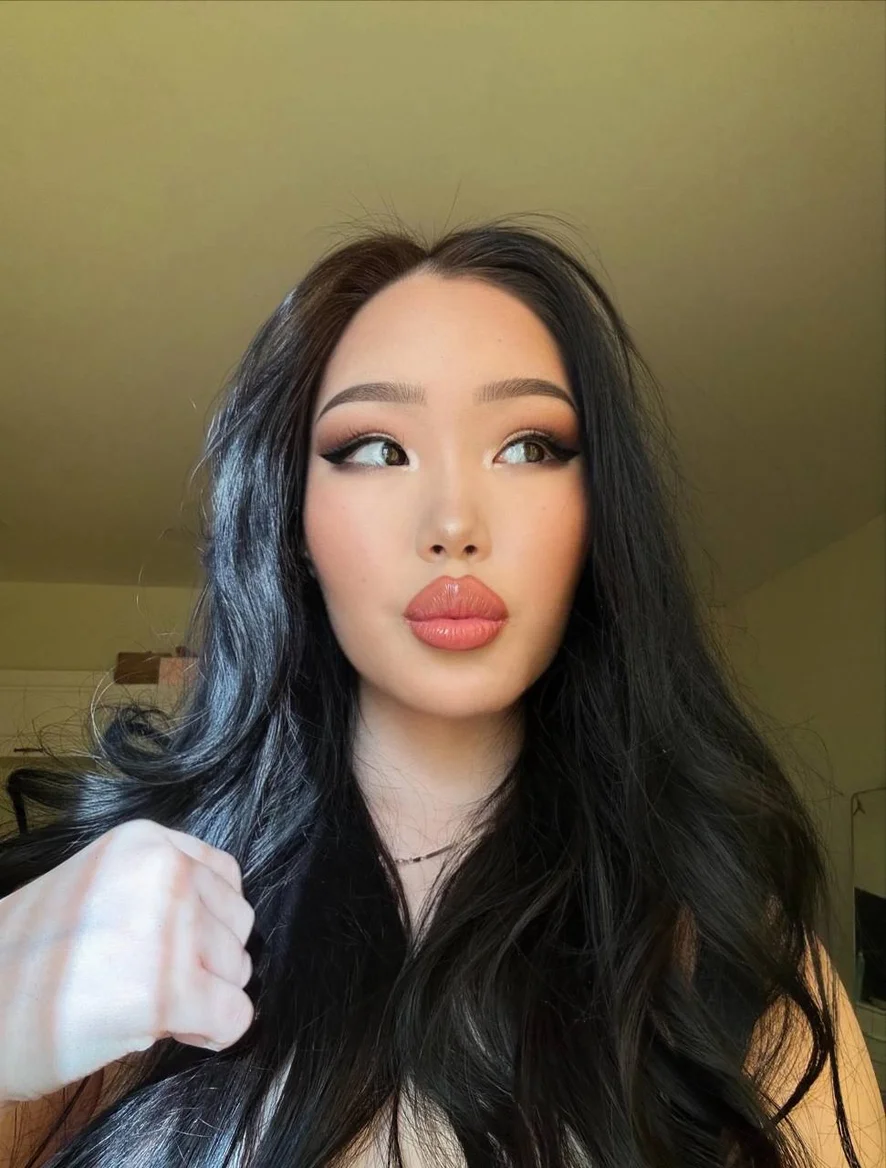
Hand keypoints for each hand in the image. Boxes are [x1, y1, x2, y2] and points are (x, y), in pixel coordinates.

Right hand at [0, 817, 254, 1101]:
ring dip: (209, 996)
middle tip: (159, 985)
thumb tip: (217, 928)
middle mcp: (164, 873)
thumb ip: (158, 890)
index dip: (206, 921)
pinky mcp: (167, 990)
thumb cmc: (28, 960)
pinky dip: (214, 1034)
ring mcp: (168, 928)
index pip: (224, 876)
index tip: (176, 947)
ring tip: (153, 1007)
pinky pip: (233, 1017)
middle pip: (237, 924)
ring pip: (237, 970)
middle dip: (209, 961)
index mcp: (145, 842)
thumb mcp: (98, 887)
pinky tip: (173, 1033)